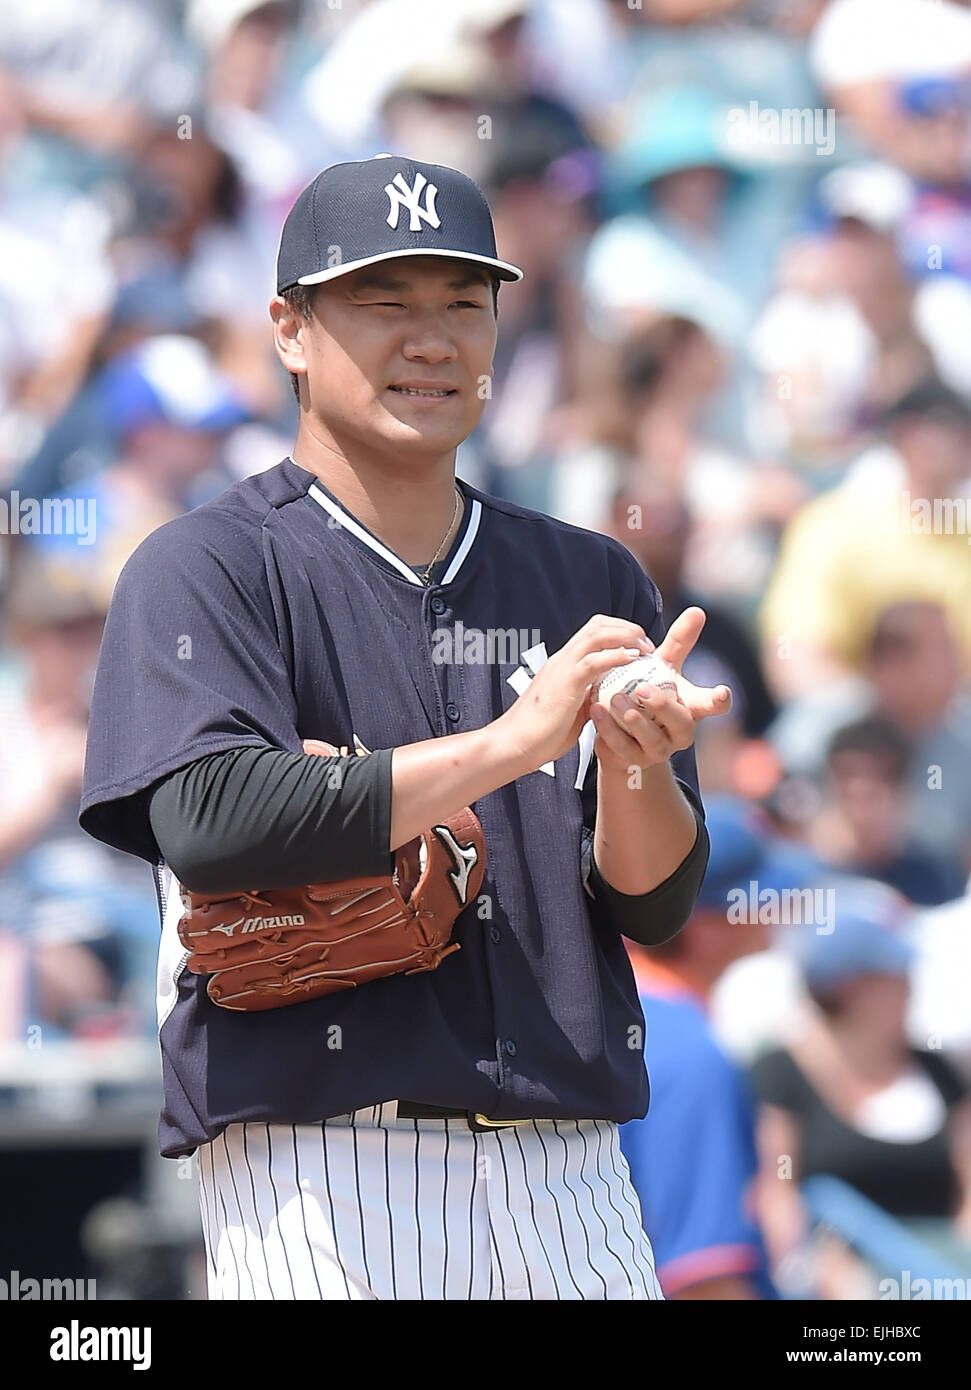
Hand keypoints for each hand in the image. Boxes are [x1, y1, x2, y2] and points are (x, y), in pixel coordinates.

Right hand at [496, 614, 651, 771]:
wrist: (515, 744)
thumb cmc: (542, 733)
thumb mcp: (572, 709)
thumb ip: (588, 698)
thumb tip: (607, 698)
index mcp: (564, 664)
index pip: (593, 631)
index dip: (619, 631)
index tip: (638, 644)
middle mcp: (563, 659)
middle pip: (598, 625)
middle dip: (627, 628)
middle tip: (647, 642)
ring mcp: (562, 668)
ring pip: (596, 635)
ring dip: (625, 637)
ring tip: (645, 647)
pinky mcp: (565, 683)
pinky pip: (593, 661)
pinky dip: (616, 655)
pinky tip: (633, 659)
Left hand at [590, 607, 731, 776]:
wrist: (623, 730)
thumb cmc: (650, 690)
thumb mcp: (664, 666)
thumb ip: (680, 641)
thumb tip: (698, 610)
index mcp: (692, 708)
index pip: (713, 706)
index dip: (719, 701)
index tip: (721, 692)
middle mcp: (681, 732)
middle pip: (679, 722)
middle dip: (662, 706)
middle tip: (642, 688)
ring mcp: (658, 750)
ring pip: (650, 739)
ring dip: (632, 719)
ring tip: (615, 700)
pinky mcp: (634, 760)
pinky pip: (621, 746)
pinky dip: (608, 728)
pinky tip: (596, 709)